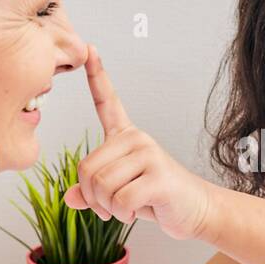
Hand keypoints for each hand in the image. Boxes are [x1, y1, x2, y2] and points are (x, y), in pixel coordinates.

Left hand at [63, 46, 214, 239]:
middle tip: (109, 208)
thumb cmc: (158, 198)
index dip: (97, 76)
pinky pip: (121, 200)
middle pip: (87, 169)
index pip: (107, 101)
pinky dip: (123, 214)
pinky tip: (136, 212)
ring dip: (108, 208)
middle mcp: (136, 139)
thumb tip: (69, 197)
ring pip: (102, 186)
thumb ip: (93, 192)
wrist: (194, 211)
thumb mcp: (119, 193)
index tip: (90, 49)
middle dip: (93, 198)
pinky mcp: (158, 176)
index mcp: (126, 137)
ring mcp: (148, 154)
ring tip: (125, 210)